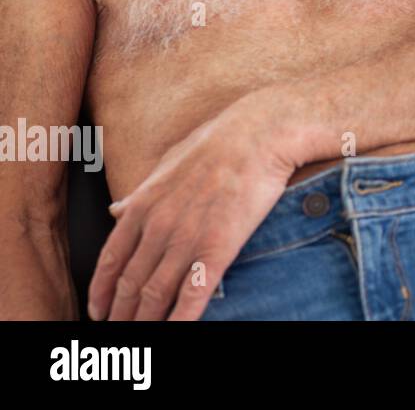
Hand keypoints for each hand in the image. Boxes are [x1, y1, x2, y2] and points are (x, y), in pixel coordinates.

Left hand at [87, 95, 297, 320]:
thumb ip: (141, 191)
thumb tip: (117, 208)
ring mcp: (186, 239)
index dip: (101, 291)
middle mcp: (158, 227)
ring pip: (155, 295)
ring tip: (142, 337)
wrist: (259, 133)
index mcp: (143, 205)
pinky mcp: (218, 249)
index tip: (99, 310)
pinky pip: (193, 295)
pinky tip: (175, 331)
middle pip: (130, 284)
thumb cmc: (219, 141)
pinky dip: (180, 319)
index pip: (110, 260)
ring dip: (145, 322)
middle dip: (121, 314)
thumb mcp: (168, 162)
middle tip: (118, 332)